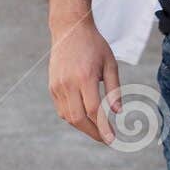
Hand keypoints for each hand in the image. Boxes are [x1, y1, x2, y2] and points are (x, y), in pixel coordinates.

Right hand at [48, 13, 122, 144]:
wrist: (70, 30)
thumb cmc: (94, 46)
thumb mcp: (110, 64)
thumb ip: (114, 89)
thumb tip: (117, 112)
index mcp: (85, 77)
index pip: (93, 111)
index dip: (103, 128)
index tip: (112, 139)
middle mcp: (68, 83)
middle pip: (78, 118)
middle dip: (93, 133)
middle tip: (106, 139)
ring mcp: (57, 86)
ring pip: (68, 117)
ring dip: (83, 126)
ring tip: (98, 129)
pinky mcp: (52, 86)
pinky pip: (62, 109)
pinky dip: (73, 117)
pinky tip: (85, 117)